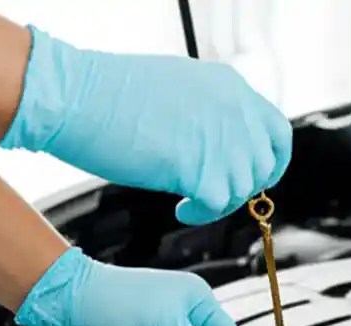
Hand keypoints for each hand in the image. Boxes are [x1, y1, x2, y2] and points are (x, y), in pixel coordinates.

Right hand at [0, 26, 291, 224]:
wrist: (75, 97)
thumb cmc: (108, 93)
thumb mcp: (177, 88)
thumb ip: (209, 111)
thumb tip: (222, 141)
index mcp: (230, 86)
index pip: (276, 132)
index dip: (270, 161)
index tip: (255, 177)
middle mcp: (234, 110)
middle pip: (262, 166)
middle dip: (239, 187)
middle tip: (211, 193)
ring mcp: (220, 138)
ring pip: (240, 190)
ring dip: (217, 203)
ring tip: (187, 201)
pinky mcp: (199, 167)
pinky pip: (217, 206)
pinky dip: (201, 214)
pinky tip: (181, 210)